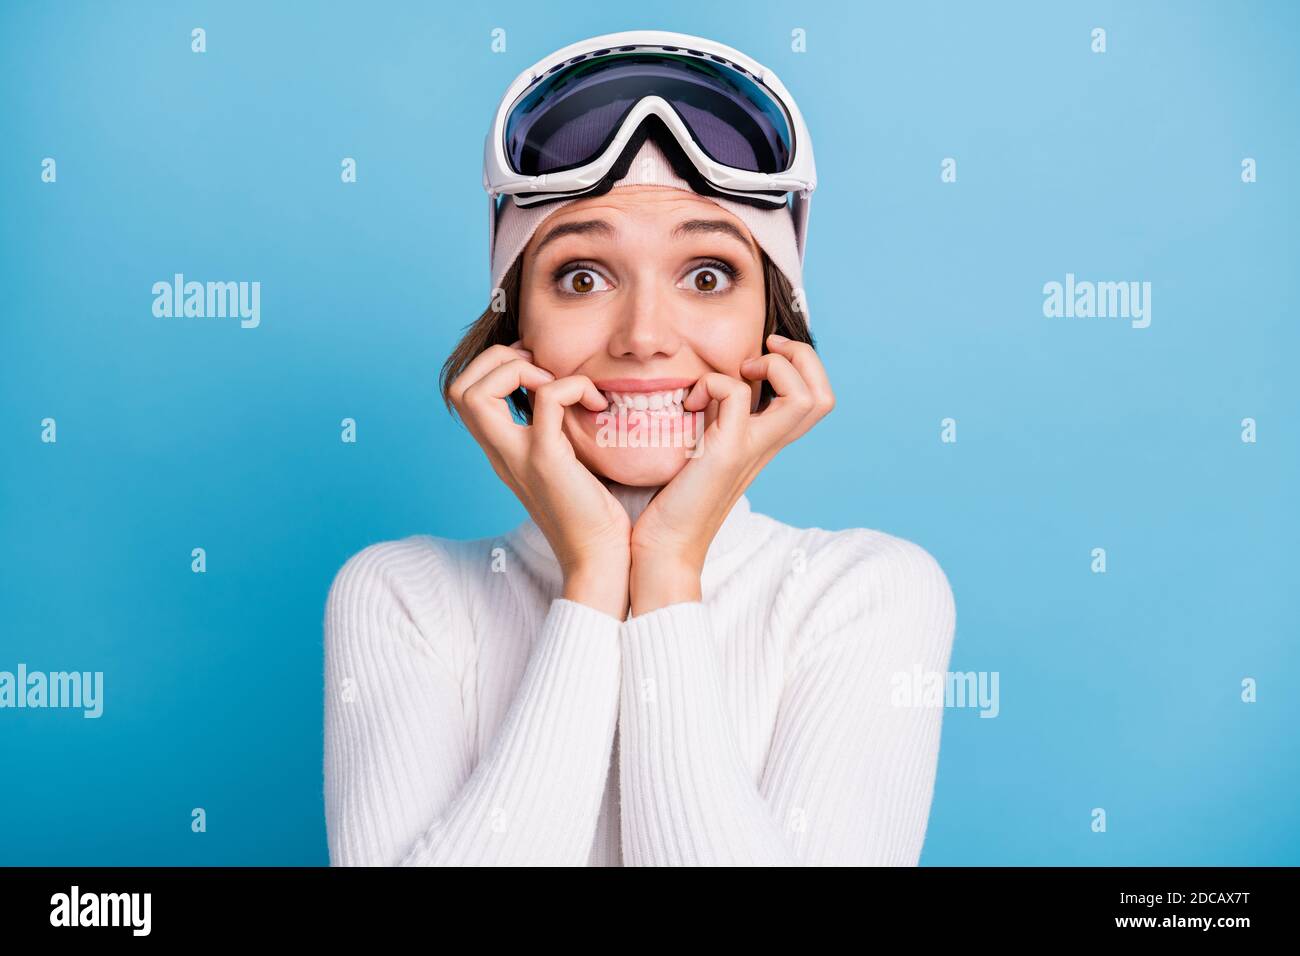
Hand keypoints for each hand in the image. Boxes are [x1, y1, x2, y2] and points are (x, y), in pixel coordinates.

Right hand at [448, 339, 630, 618]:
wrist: (599, 558)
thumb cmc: (593, 513)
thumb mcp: (564, 461)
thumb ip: (555, 430)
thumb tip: (568, 396)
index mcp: (502, 450)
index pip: (464, 395)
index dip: (493, 367)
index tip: (537, 370)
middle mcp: (501, 453)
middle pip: (458, 389)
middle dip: (497, 360)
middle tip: (542, 370)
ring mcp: (518, 456)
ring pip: (477, 393)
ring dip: (520, 369)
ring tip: (560, 383)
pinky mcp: (546, 460)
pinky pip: (545, 400)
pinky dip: (571, 386)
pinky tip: (596, 403)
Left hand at [628, 334, 834, 614]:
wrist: (663, 546)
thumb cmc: (674, 500)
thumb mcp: (706, 447)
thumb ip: (719, 417)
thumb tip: (714, 383)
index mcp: (766, 443)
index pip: (817, 399)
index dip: (802, 365)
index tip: (762, 358)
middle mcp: (768, 446)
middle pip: (824, 396)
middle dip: (801, 357)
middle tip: (761, 356)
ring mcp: (752, 449)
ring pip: (806, 397)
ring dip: (774, 367)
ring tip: (741, 373)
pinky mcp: (726, 452)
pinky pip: (735, 394)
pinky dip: (711, 381)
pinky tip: (689, 402)